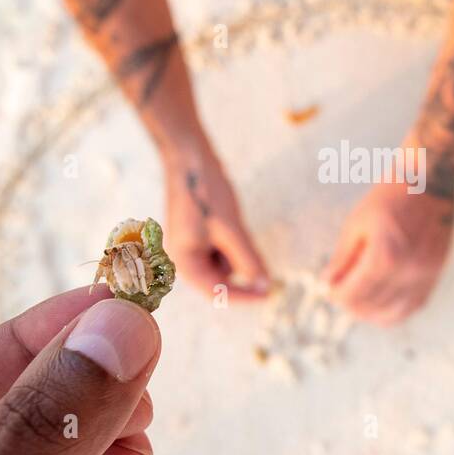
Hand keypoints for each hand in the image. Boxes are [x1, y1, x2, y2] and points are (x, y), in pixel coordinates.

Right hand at [165, 147, 270, 301]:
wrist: (190, 157)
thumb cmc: (206, 192)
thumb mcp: (231, 230)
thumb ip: (248, 260)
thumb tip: (265, 285)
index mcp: (184, 262)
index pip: (216, 293)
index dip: (244, 296)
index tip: (270, 293)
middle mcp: (183, 258)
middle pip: (218, 281)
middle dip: (241, 273)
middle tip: (263, 261)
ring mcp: (190, 247)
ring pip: (222, 264)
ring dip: (238, 256)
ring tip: (235, 227)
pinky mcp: (198, 235)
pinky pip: (220, 250)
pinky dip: (232, 244)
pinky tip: (233, 224)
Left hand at [325, 182, 453, 325]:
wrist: (430, 183)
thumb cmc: (389, 198)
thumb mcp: (356, 223)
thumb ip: (342, 258)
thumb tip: (326, 284)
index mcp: (384, 257)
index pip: (352, 295)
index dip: (335, 295)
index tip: (328, 288)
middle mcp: (407, 272)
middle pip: (370, 307)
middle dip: (350, 304)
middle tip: (340, 292)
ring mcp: (424, 277)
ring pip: (392, 314)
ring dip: (371, 312)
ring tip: (358, 300)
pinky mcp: (434, 276)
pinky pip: (412, 307)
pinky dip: (394, 311)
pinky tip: (381, 302)